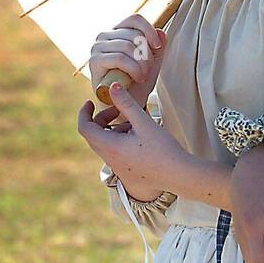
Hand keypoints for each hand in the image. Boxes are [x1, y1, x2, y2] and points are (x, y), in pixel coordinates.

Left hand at [77, 83, 189, 201]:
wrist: (180, 176)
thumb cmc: (163, 149)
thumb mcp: (143, 123)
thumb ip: (126, 104)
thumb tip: (112, 87)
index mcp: (110, 147)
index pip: (85, 128)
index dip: (84, 113)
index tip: (90, 102)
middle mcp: (110, 159)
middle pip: (94, 136)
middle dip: (102, 119)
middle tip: (118, 109)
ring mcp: (118, 168)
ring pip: (106, 143)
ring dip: (114, 129)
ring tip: (136, 123)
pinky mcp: (128, 172)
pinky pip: (116, 152)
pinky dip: (121, 140)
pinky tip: (141, 136)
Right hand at [88, 14, 165, 107]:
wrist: (125, 105)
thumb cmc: (137, 82)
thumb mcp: (152, 62)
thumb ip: (158, 47)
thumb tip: (161, 31)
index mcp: (118, 32)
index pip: (135, 19)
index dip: (149, 30)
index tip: (158, 46)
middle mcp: (104, 36)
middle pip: (134, 34)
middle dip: (147, 54)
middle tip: (148, 70)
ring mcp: (97, 47)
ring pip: (128, 46)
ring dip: (141, 64)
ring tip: (144, 76)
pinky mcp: (94, 61)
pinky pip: (120, 58)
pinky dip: (133, 68)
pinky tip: (138, 78)